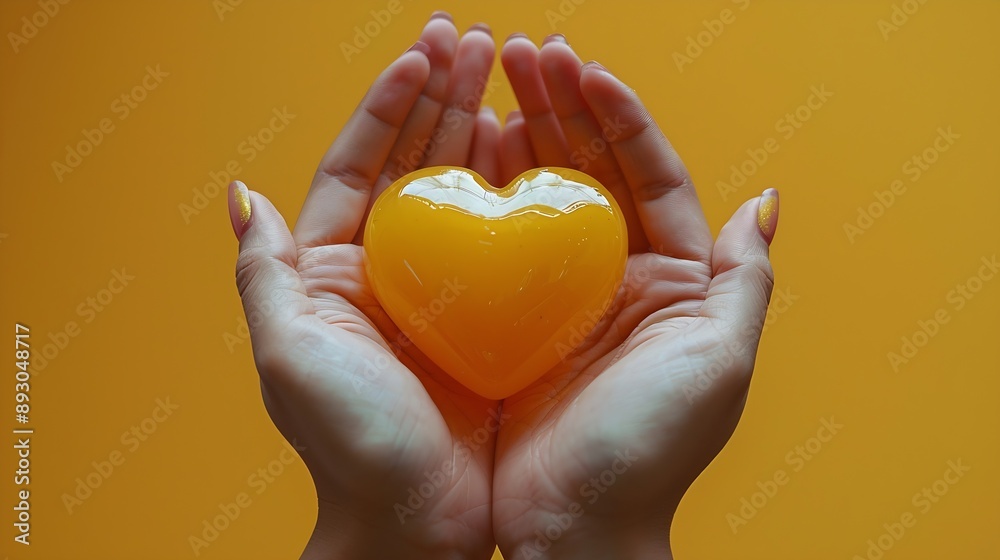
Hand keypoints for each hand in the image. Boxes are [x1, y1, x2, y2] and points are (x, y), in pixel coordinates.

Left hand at [228, 14, 503, 559]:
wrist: (416, 525)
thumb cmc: (347, 446)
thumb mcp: (291, 355)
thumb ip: (262, 273)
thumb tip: (241, 193)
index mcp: (334, 272)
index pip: (357, 166)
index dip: (387, 107)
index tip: (422, 55)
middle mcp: (387, 273)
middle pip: (413, 165)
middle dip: (441, 98)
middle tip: (473, 40)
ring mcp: (443, 294)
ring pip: (463, 193)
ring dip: (483, 129)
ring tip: (510, 72)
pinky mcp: (490, 319)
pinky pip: (507, 242)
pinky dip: (521, 193)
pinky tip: (540, 152)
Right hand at [491, 35, 779, 558]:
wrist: (575, 525)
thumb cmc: (651, 450)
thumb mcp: (717, 361)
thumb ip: (746, 278)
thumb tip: (764, 198)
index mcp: (674, 278)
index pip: (650, 174)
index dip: (619, 116)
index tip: (582, 68)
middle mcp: (618, 277)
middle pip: (591, 170)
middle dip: (560, 106)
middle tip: (522, 50)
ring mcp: (560, 295)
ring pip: (541, 195)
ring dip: (521, 133)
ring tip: (492, 78)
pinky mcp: (510, 318)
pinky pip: (496, 242)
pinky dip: (482, 194)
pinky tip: (465, 152)